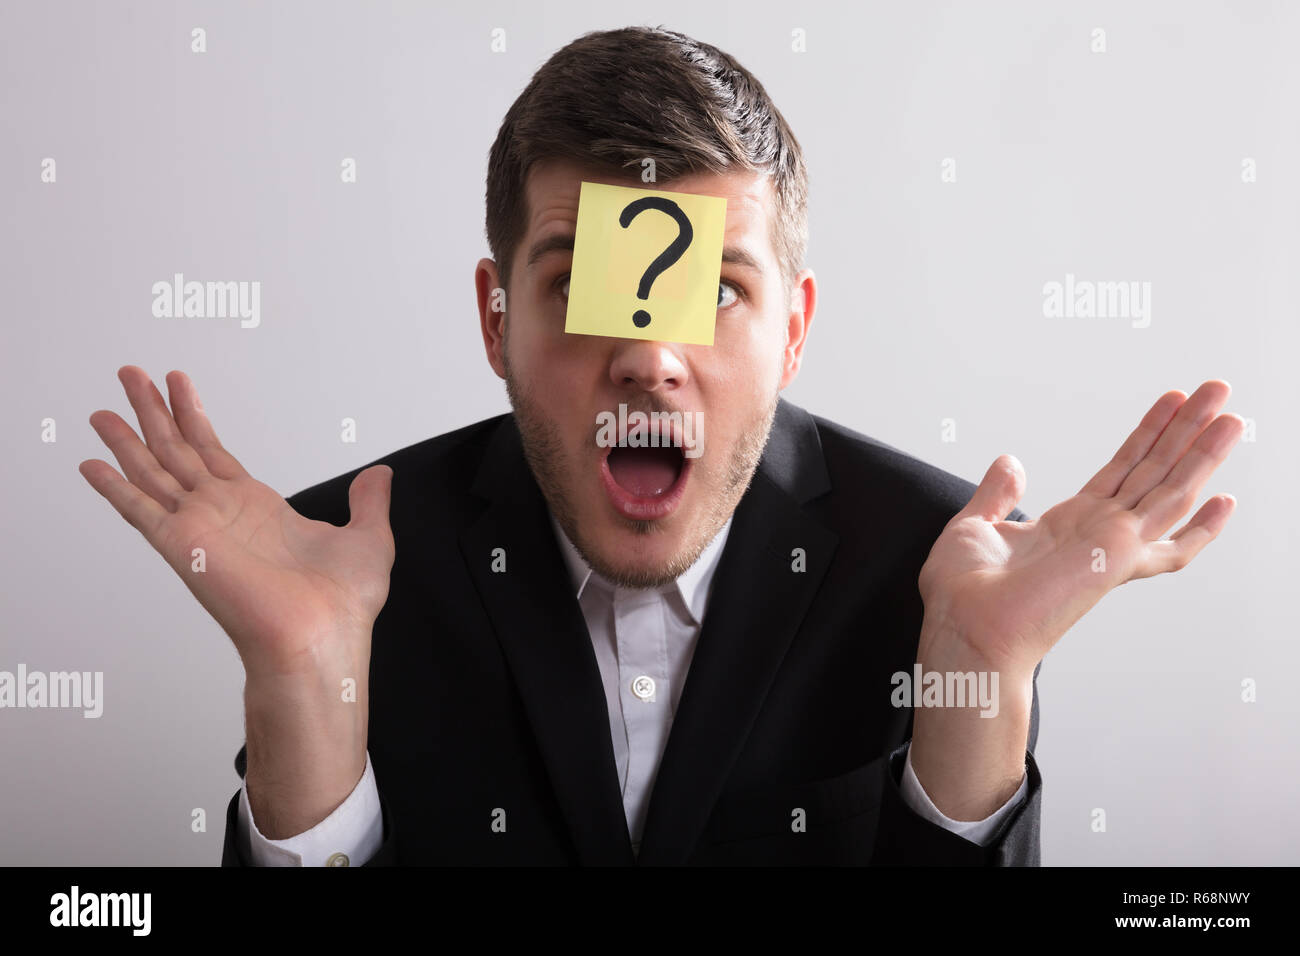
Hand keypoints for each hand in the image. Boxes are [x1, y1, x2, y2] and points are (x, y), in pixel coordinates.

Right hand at [79, 366, 394, 678]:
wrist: (322, 637)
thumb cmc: (342, 606)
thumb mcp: (369, 538)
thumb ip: (368, 502)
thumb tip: (380, 476)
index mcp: (257, 509)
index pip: (213, 453)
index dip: (193, 417)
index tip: (176, 384)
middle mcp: (221, 515)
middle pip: (176, 451)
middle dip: (152, 412)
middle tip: (131, 374)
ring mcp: (198, 528)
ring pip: (153, 470)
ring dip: (127, 437)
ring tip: (103, 407)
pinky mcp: (182, 544)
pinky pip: (138, 509)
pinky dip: (112, 487)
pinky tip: (91, 463)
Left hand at [918, 380, 1242, 676]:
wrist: (966, 624)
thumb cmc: (962, 593)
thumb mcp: (974, 525)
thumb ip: (997, 493)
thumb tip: (1011, 462)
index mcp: (1067, 526)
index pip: (1120, 471)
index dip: (1147, 436)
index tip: (1171, 403)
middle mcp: (1097, 535)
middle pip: (1153, 470)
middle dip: (1185, 430)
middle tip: (1216, 390)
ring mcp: (1112, 547)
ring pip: (1171, 490)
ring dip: (1203, 450)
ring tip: (1231, 413)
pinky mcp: (1118, 556)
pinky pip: (1170, 537)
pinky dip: (1202, 523)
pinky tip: (1226, 499)